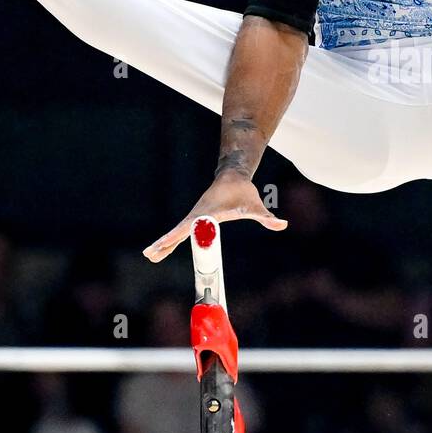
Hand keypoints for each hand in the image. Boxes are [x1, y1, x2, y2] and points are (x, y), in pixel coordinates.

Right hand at [142, 170, 286, 261]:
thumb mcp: (255, 207)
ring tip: (150, 256)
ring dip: (164, 243)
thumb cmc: (243, 192)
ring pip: (177, 233)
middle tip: (149, 255)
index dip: (179, 235)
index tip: (168, 242)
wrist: (234, 176)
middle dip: (164, 243)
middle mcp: (198, 216)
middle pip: (178, 232)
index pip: (191, 227)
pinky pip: (182, 232)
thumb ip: (266, 217)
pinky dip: (171, 240)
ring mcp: (195, 217)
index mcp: (208, 214)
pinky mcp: (196, 219)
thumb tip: (282, 224)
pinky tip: (164, 249)